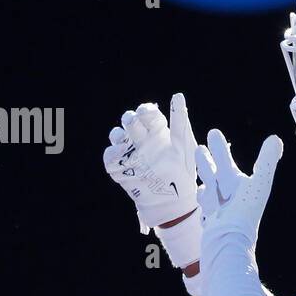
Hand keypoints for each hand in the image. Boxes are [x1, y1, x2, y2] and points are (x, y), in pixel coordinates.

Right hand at [104, 94, 199, 229]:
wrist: (174, 201)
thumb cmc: (183, 171)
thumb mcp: (185, 146)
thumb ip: (180, 122)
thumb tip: (177, 95)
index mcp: (158, 130)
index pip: (148, 114)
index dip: (146, 111)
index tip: (147, 112)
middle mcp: (141, 138)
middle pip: (130, 122)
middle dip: (130, 120)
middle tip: (132, 121)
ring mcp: (129, 152)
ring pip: (117, 136)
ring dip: (119, 135)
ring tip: (125, 139)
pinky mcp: (119, 167)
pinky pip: (110, 157)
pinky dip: (113, 154)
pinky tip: (121, 156)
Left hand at [195, 131, 282, 244]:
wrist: (228, 241)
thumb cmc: (244, 212)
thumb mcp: (260, 184)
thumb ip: (267, 161)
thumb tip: (275, 139)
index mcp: (227, 180)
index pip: (222, 157)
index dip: (218, 146)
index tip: (213, 133)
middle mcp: (216, 193)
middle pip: (208, 174)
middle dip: (204, 162)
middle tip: (199, 150)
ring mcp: (212, 210)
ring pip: (205, 196)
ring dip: (203, 188)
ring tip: (202, 188)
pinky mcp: (212, 227)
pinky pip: (208, 218)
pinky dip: (207, 215)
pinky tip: (208, 218)